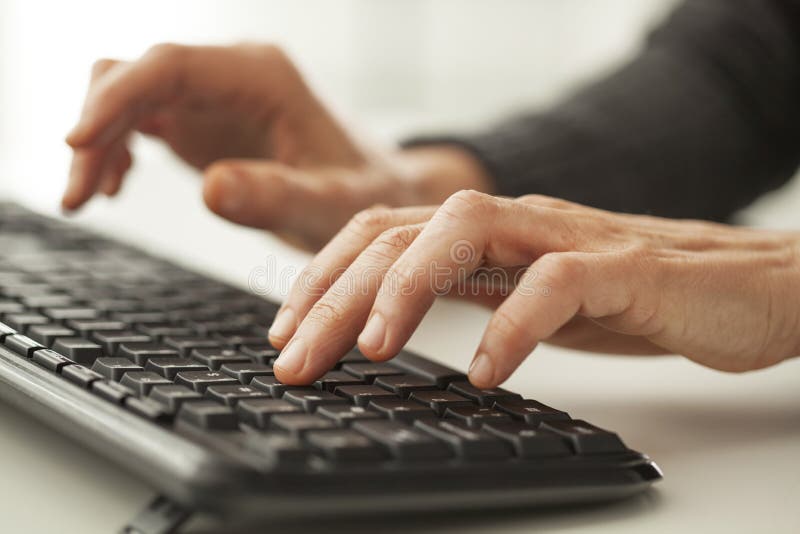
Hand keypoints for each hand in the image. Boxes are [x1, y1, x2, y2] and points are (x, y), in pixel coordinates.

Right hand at [64, 43, 491, 248]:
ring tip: (89, 199)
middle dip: (96, 129)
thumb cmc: (367, 192)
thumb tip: (210, 189)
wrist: (381, 189)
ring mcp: (215, 95)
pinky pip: (141, 117)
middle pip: (135, 76)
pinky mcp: (206, 121)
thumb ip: (279, 197)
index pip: (170, 66)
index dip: (115, 98)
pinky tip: (116, 185)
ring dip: (98, 142)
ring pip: (128, 95)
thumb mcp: (334, 205)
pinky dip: (117, 148)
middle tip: (80, 196)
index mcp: (263, 77)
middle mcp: (232, 75)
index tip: (77, 143)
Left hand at [267, 191, 799, 386]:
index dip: (323, 278)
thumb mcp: (525, 295)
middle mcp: (516, 223)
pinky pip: (559, 283)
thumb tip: (389, 325)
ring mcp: (568, 237)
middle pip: (402, 231)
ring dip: (405, 290)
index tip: (284, 334)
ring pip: (464, 231)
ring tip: (369, 352)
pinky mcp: (626, 267)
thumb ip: (469, 294)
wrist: (745, 283)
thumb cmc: (630, 294)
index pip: (382, 233)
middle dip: (336, 295)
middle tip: (295, 360)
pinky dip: (513, 325)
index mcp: (487, 234)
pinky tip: (484, 372)